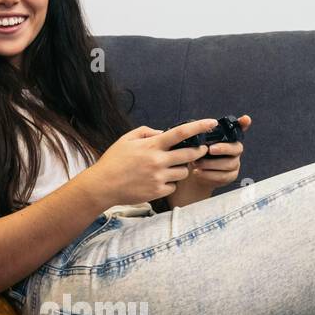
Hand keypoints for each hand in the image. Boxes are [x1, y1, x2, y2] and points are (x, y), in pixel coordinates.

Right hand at [87, 118, 220, 206]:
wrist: (102, 185)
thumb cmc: (113, 161)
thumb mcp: (126, 139)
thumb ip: (146, 132)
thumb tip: (163, 132)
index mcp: (151, 145)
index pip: (180, 133)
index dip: (199, 127)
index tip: (211, 123)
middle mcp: (158, 161)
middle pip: (190, 154)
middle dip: (198, 151)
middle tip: (198, 150)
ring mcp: (159, 177)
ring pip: (185, 171)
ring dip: (182, 168)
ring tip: (170, 167)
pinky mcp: (158, 191)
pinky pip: (174, 185)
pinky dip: (170, 182)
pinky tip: (159, 180)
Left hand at [171, 115, 250, 205]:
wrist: (196, 173)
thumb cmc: (196, 154)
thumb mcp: (194, 143)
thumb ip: (196, 136)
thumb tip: (187, 128)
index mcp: (227, 138)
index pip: (239, 129)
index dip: (243, 124)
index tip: (245, 118)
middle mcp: (234, 149)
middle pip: (236, 148)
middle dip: (223, 148)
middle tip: (210, 149)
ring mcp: (234, 163)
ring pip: (229, 164)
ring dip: (211, 164)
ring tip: (197, 163)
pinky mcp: (231, 176)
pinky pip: (223, 176)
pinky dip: (209, 174)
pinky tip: (199, 172)